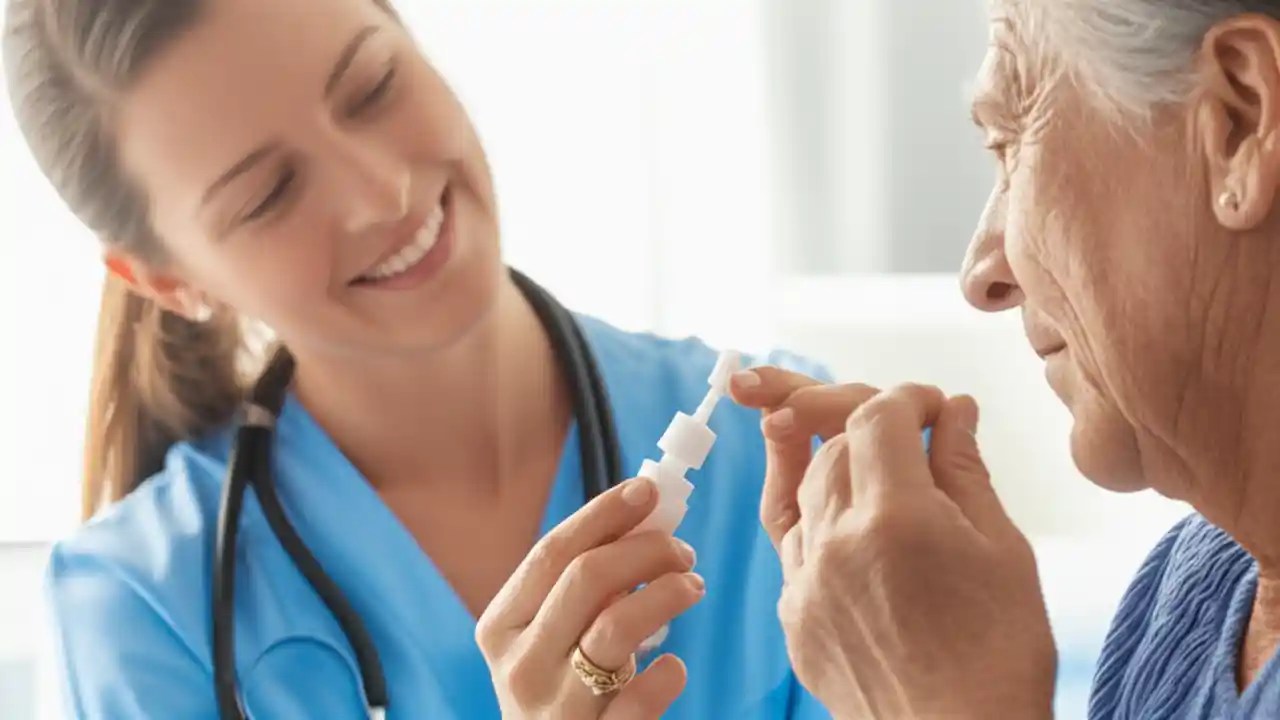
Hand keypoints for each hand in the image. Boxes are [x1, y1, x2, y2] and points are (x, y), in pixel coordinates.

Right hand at [475, 477, 705, 718]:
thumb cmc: (557, 691)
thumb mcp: (548, 638)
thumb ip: (580, 586)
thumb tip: (640, 513)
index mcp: (502, 627)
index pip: (552, 553)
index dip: (602, 514)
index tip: (648, 490)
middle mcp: (520, 666)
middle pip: (585, 579)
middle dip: (644, 550)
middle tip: (682, 550)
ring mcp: (555, 709)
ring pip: (614, 628)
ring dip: (664, 594)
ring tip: (692, 587)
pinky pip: (639, 699)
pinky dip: (666, 674)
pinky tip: (673, 666)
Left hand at [733, 372, 1056, 718]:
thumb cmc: (999, 656)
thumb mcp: (1004, 550)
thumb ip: (965, 471)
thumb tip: (954, 412)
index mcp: (896, 518)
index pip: (877, 417)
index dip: (906, 398)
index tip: (933, 405)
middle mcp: (837, 541)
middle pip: (834, 446)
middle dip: (871, 425)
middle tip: (911, 430)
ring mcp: (805, 580)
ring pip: (804, 487)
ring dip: (834, 461)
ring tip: (872, 461)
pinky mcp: (792, 614)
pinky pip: (788, 540)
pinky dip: (812, 513)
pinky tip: (837, 510)